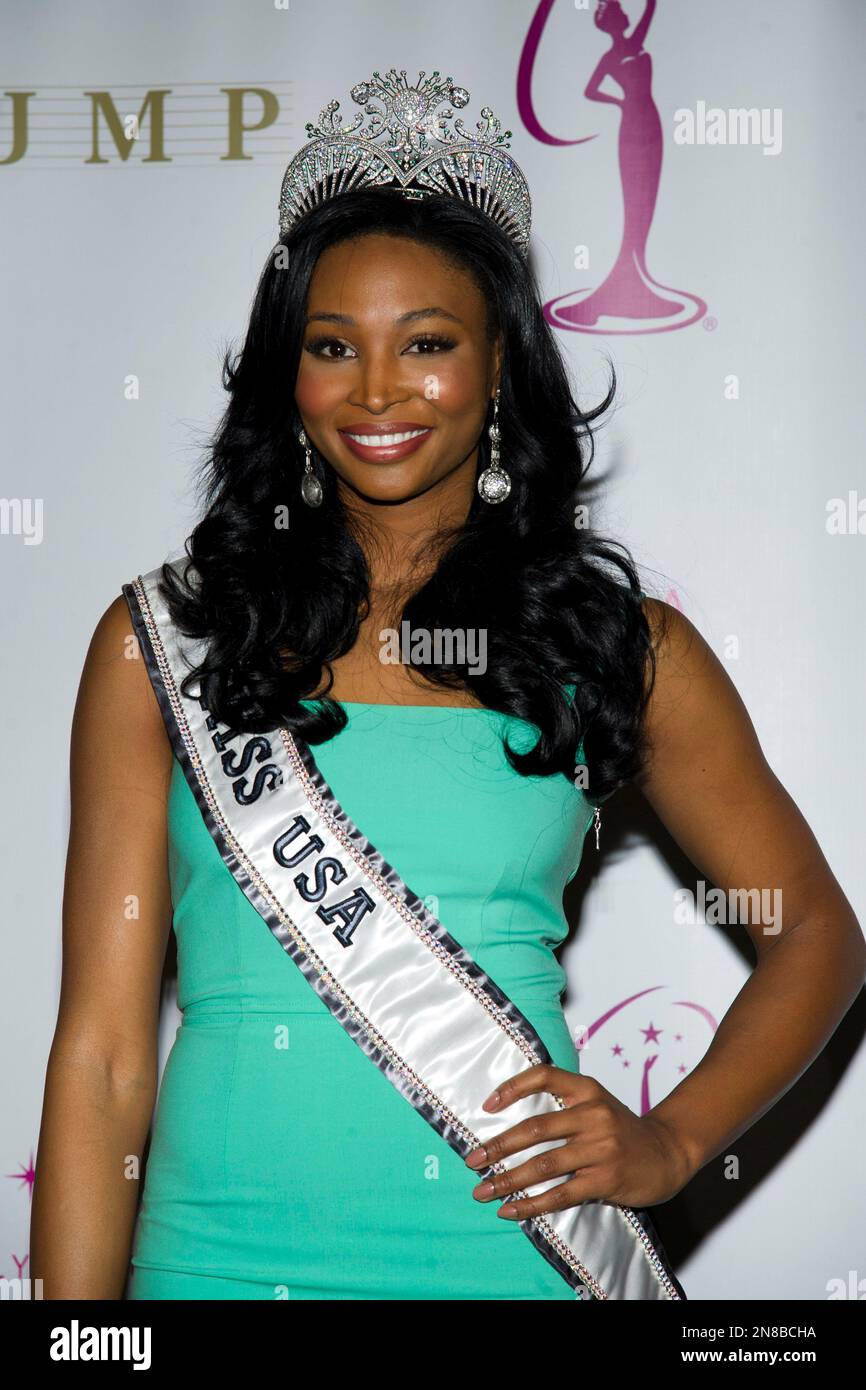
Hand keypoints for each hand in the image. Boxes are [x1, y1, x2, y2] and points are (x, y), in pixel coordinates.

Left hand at [464, 1064, 695, 1219]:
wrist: (667, 1152)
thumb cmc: (621, 1129)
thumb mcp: (596, 1103)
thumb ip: (562, 1104)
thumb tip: (509, 1120)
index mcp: (587, 1090)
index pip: (543, 1076)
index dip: (512, 1088)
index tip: (486, 1106)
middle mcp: (593, 1114)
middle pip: (535, 1128)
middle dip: (498, 1147)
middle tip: (472, 1160)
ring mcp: (600, 1147)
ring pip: (543, 1165)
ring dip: (508, 1180)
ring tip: (483, 1191)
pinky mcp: (605, 1179)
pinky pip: (560, 1194)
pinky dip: (531, 1204)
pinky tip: (512, 1209)